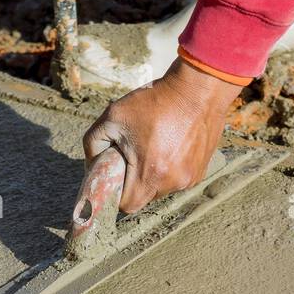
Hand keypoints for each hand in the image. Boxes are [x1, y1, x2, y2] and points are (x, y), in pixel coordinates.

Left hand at [82, 58, 242, 213]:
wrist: (198, 88)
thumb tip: (92, 163)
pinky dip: (171, 168)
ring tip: (154, 147)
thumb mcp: (113, 116)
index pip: (127, 205)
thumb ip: (92, 142)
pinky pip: (178, 179)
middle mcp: (172, 182)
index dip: (117, 194)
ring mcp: (189, 178)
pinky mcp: (201, 171)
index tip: (116, 177)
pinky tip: (171, 146)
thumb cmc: (155, 101)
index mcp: (149, 173)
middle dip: (135, 183)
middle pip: (145, 198)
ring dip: (154, 175)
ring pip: (162, 189)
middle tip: (133, 157)